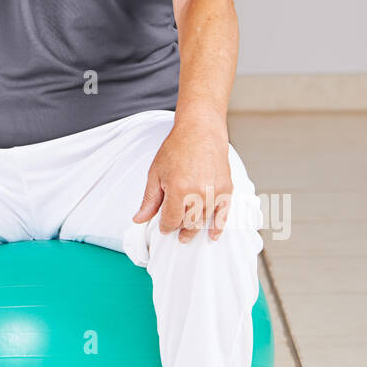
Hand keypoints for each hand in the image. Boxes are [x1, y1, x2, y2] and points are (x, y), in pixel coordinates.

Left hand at [132, 116, 232, 241]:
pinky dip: (218, 227)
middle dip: (180, 229)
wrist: (200, 131)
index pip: (171, 221)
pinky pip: (223, 215)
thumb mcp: (156, 173)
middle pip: (188, 224)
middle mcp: (198, 194)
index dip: (165, 227)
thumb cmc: (178, 148)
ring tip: (188, 234)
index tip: (163, 227)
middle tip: (176, 233)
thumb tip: (139, 218)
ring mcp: (214, 193)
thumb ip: (149, 200)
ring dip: (195, 229)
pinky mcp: (226, 189)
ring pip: (204, 221)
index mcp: (178, 190)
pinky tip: (212, 235)